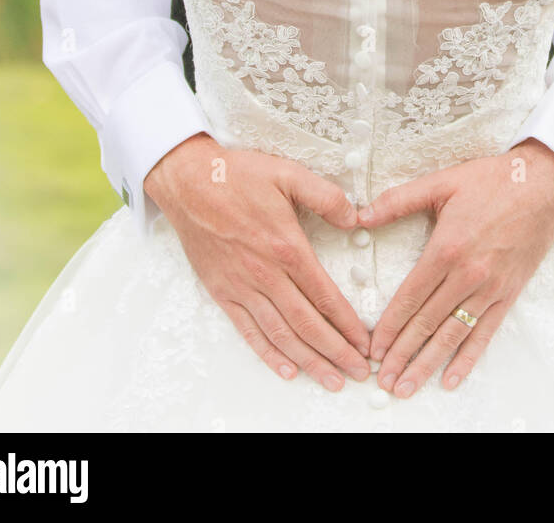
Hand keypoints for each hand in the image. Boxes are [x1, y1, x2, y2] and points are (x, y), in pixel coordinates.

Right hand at [144, 133, 370, 389]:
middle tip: (359, 372)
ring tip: (331, 379)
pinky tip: (286, 369)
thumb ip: (325, 196)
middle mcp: (265, 274)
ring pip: (280, 333)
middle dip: (336, 351)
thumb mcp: (288, 173)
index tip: (366, 342)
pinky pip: (247, 330)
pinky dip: (267, 353)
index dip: (348, 323)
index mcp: (286, 246)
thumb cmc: (237, 175)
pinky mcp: (221, 291)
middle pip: (307, 324)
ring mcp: (241, 286)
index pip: (325, 295)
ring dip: (308, 360)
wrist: (188, 182)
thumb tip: (355, 218)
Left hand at [358, 139, 553, 397]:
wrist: (543, 185)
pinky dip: (467, 359)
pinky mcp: (508, 294)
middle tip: (380, 379)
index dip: (389, 326)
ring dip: (427, 364)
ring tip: (406, 386)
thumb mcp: (442, 182)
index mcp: (447, 248)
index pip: (410, 297)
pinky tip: (451, 379)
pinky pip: (485, 333)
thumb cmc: (493, 181)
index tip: (372, 348)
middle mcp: (468, 274)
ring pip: (452, 335)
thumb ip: (398, 200)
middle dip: (401, 354)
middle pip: (427, 323)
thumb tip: (360, 214)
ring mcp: (490, 288)